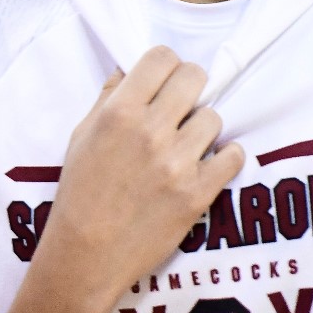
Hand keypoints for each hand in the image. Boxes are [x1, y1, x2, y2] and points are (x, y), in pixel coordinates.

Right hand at [38, 47, 245, 306]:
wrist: (87, 255)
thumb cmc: (79, 194)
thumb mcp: (81, 137)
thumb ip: (107, 99)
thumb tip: (128, 71)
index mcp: (119, 112)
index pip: (162, 57)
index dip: (166, 66)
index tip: (164, 82)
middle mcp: (151, 131)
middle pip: (195, 77)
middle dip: (189, 89)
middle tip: (180, 110)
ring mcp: (178, 162)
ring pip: (213, 117)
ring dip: (202, 129)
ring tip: (184, 148)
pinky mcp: (199, 192)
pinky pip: (233, 156)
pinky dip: (224, 159)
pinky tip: (205, 167)